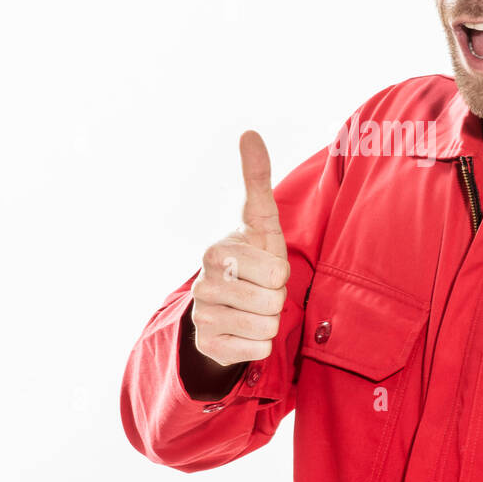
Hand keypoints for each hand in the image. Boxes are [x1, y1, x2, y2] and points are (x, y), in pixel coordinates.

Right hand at [189, 130, 290, 367]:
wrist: (228, 304)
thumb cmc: (252, 256)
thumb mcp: (259, 219)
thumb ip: (256, 178)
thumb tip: (249, 132)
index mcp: (216, 252)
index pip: (276, 273)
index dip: (280, 272)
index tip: (264, 266)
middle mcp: (202, 284)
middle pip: (272, 301)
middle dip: (276, 298)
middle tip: (261, 290)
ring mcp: (202, 317)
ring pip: (266, 327)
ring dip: (269, 320)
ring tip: (254, 308)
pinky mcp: (207, 346)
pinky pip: (257, 350)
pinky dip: (260, 344)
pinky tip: (244, 330)